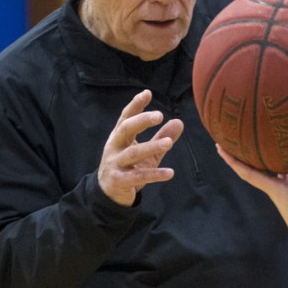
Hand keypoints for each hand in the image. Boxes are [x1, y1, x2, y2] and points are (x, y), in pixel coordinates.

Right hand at [98, 90, 184, 205]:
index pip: (126, 117)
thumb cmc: (128, 168)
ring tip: (169, 142)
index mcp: (119, 137)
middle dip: (141, 121)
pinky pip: (138, 176)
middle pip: (126, 129)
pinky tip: (170, 173)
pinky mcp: (119, 181)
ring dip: (151, 146)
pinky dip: (155, 175)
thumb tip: (179, 122)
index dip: (136, 105)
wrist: (109, 194)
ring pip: (133, 153)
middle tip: (160, 115)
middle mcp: (114, 147)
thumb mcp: (147, 153)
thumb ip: (160, 137)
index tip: (147, 93)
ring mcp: (115, 164)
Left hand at [217, 146, 287, 248]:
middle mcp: (272, 189)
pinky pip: (276, 176)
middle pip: (248, 170)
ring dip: (254, 161)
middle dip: (237, 156)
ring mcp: (278, 193)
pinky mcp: (287, 195)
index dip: (232, 160)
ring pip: (262, 173)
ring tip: (249, 144)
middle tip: (227, 138)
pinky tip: (279, 156)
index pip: (246, 172)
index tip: (219, 147)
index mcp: (273, 189)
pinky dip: (274, 166)